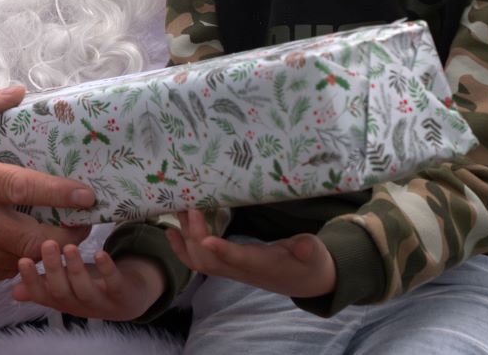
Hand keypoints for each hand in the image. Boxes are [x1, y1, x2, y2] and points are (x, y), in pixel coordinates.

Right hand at [0, 87, 95, 282]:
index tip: (88, 194)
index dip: (57, 193)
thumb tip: (17, 91)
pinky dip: (21, 260)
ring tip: (65, 233)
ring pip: (20, 259)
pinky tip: (29, 244)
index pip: (21, 189)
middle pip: (30, 238)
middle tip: (86, 221)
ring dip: (46, 249)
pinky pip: (2, 271)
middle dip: (66, 234)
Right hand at [12, 242, 163, 321]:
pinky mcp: (122, 293)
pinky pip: (114, 283)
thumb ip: (42, 286)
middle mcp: (78, 304)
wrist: (130, 298)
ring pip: (85, 289)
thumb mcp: (65, 286)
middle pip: (61, 292)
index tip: (22, 260)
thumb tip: (13, 290)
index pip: (41, 294)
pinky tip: (99, 253)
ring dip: (76, 268)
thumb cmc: (90, 286)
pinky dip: (107, 269)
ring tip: (69, 247)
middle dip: (53, 269)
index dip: (31, 280)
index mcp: (62, 301)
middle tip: (47, 245)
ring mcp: (101, 301)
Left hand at [167, 208, 336, 299]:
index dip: (223, 252)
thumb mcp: (316, 254)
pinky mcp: (229, 265)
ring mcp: (233, 270)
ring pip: (200, 263)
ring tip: (175, 211)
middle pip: (210, 262)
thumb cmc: (312, 263)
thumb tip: (306, 246)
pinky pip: (199, 262)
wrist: (308, 281)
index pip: (240, 261)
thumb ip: (310, 250)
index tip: (206, 239)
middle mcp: (243, 271)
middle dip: (194, 236)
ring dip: (184, 239)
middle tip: (187, 206)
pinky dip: (182, 248)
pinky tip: (172, 231)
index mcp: (264, 266)